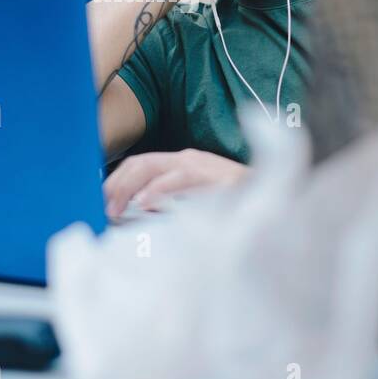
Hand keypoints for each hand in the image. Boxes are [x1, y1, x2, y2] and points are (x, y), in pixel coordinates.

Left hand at [103, 148, 248, 218]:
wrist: (279, 199)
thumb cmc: (237, 206)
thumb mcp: (198, 204)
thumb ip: (171, 206)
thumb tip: (137, 218)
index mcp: (181, 165)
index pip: (139, 165)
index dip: (115, 181)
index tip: (98, 201)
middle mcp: (187, 160)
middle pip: (139, 163)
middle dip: (115, 185)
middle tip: (101, 208)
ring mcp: (200, 166)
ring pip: (152, 167)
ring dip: (128, 188)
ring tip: (114, 208)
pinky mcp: (213, 176)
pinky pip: (180, 179)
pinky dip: (158, 190)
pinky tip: (143, 204)